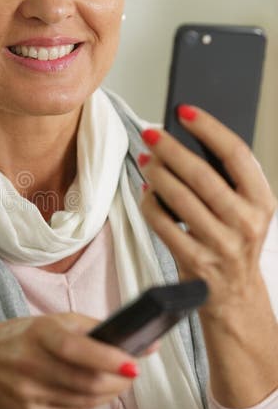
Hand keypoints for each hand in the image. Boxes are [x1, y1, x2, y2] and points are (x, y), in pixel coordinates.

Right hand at [0, 312, 157, 408]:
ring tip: (117, 381)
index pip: (76, 349)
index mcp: (38, 333)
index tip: (134, 364)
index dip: (108, 359)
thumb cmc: (23, 337)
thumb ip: (97, 330)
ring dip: (109, 392)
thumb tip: (147, 344)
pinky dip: (90, 402)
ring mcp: (27, 393)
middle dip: (119, 380)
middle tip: (131, 372)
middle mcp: (29, 364)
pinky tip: (93, 392)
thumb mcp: (54, 322)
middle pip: (87, 382)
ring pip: (84, 400)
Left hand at [139, 105, 276, 315]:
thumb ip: (226, 181)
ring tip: (146, 159)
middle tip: (151, 133)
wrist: (236, 298)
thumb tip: (186, 140)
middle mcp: (247, 222)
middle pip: (202, 174)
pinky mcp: (196, 262)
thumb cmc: (234, 243)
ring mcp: (222, 245)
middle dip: (172, 149)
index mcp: (263, 201)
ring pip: (180, 198)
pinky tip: (146, 192)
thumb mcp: (245, 211)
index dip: (209, 128)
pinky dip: (150, 205)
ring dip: (157, 173)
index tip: (185, 110)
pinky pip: (164, 225)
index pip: (236, 153)